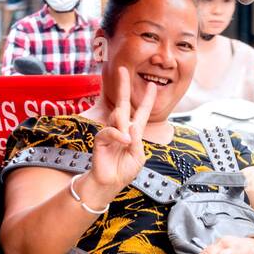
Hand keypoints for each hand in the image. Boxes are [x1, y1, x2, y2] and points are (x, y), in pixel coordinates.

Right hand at [88, 66, 155, 193]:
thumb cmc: (124, 171)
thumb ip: (138, 141)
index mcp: (133, 132)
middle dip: (123, 86)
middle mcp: (121, 128)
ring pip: (117, 116)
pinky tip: (124, 141)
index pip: (141, 112)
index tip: (152, 85)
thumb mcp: (139, 157)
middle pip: (122, 103)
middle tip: (122, 69)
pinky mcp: (101, 139)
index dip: (147, 99)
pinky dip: (118, 135)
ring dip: (123, 124)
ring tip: (127, 140)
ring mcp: (110, 132)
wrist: (110, 183)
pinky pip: (110, 131)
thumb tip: (132, 126)